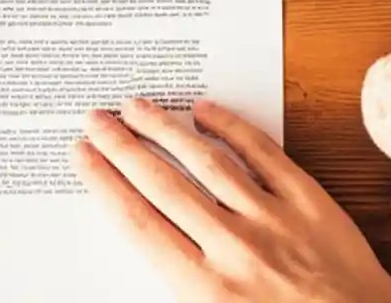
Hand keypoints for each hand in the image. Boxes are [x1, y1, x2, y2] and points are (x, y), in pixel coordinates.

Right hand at [71, 98, 390, 302]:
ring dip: (165, 129)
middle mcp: (232, 248)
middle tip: (96, 119)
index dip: (103, 182)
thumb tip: (142, 234)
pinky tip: (205, 110)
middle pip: (160, 183)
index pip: (137, 222)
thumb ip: (179, 285)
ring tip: (137, 107)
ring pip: (205, 160)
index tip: (81, 155)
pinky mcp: (309, 202)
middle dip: (121, 146)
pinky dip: (232, 127)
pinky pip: (263, 153)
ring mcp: (272, 220)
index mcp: (203, 290)